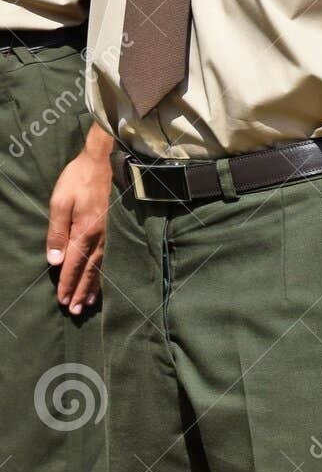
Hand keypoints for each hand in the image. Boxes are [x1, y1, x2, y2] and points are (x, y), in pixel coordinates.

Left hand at [47, 131, 112, 315]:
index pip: (73, 265)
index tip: (61, 300)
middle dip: (78, 292)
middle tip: (72, 310)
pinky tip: (103, 284)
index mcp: (84, 233)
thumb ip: (57, 231)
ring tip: (85, 304)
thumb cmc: (81, 178)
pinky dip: (105, 276)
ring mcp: (111, 238)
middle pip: (88, 273)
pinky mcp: (117, 233)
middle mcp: (100, 241)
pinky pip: (111, 261)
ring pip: (101, 270)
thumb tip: (54, 260)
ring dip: (92, 289)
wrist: (109, 161)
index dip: (66, 284)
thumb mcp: (61, 200)